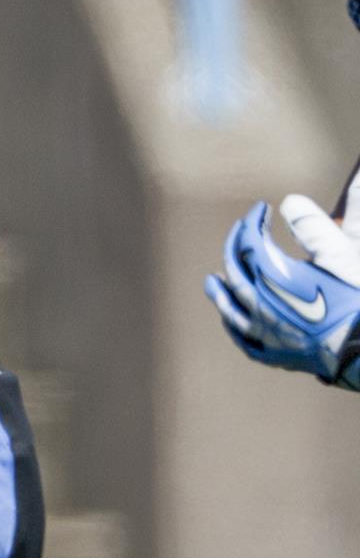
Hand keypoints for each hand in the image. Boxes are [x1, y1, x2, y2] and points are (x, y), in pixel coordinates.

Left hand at [206, 180, 359, 387]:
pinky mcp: (278, 357)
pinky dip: (235, 328)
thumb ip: (314, 226)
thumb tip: (290, 201)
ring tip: (212, 280)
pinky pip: (246, 342)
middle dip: (235, 248)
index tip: (262, 208)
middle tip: (240, 231)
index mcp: (273, 278)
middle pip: (235, 273)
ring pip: (232, 311)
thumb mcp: (342, 255)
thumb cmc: (358, 299)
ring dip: (221, 292)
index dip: (253, 222)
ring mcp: (267, 334)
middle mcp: (261, 306)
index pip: (249, 242)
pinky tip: (232, 323)